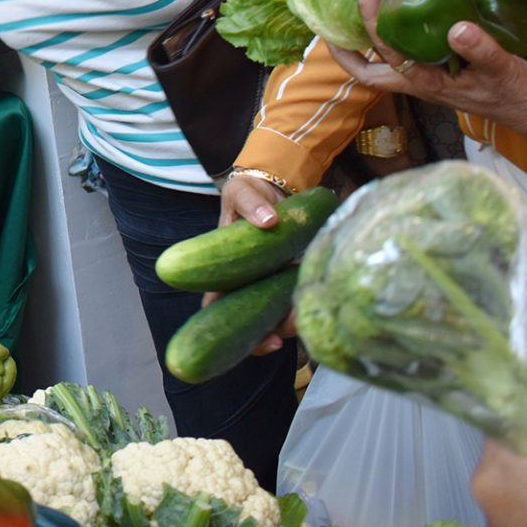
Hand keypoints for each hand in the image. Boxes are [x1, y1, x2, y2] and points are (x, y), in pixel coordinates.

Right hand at [216, 173, 297, 354]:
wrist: (276, 186)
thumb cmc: (249, 192)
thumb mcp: (242, 191)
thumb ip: (251, 203)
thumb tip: (267, 221)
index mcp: (223, 267)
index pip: (215, 303)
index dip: (221, 327)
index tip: (232, 330)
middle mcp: (245, 280)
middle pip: (244, 321)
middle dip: (260, 337)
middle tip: (277, 341)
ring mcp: (268, 281)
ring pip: (271, 316)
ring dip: (285, 326)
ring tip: (300, 320)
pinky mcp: (290, 277)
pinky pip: (292, 301)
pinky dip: (301, 310)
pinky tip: (311, 308)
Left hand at [329, 0, 526, 143]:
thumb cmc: (520, 94)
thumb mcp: (505, 69)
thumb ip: (482, 50)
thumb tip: (456, 28)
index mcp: (430, 85)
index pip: (388, 56)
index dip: (372, 25)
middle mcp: (422, 84)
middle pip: (369, 74)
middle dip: (345, 51)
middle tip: (328, 23)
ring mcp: (430, 80)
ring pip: (384, 67)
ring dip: (366, 45)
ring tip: (355, 15)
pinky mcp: (442, 73)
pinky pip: (406, 57)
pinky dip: (393, 40)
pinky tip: (399, 18)